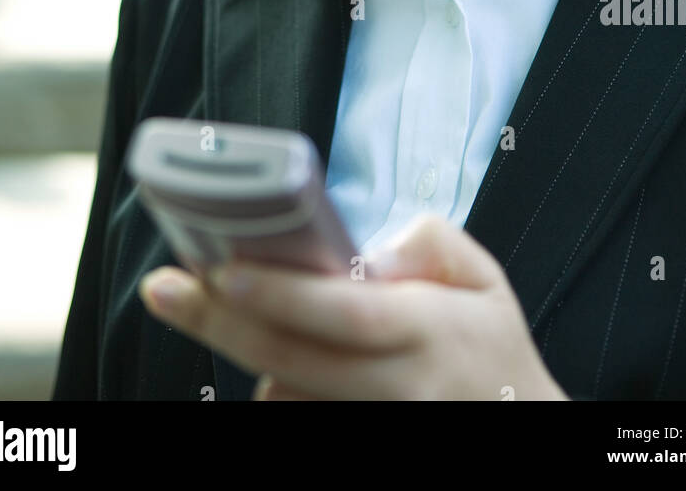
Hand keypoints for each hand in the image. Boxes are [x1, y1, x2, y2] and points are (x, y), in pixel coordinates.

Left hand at [138, 214, 569, 400]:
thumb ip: (430, 244)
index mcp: (426, 331)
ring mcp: (372, 424)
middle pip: (289, 360)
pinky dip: (273, 391)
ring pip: (282, 399)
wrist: (521, 433)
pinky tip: (268, 360)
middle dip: (217, 321)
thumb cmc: (494, 350)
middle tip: (163, 288)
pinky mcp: (358, 441)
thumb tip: (366, 253)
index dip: (280, 293)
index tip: (223, 267)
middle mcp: (394, 387)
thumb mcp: (485, 279)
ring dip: (247, 356)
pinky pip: (296, 419)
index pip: (342, 313)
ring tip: (225, 310)